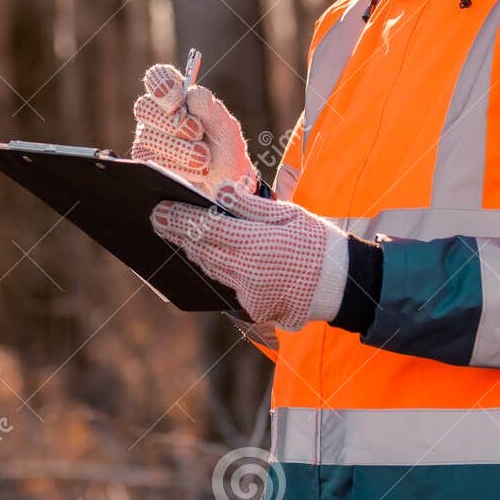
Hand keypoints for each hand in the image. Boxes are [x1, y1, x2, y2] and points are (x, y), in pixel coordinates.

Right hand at [130, 63, 257, 194]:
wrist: (225, 183)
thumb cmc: (224, 149)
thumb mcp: (226, 128)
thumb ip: (212, 110)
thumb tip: (194, 93)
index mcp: (175, 96)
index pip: (157, 77)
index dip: (161, 83)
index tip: (178, 100)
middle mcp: (156, 114)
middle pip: (144, 107)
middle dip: (173, 122)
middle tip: (197, 133)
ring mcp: (147, 138)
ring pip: (148, 135)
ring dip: (180, 148)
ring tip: (205, 159)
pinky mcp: (145, 161)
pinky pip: (152, 160)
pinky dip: (178, 166)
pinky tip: (196, 172)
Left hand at [151, 184, 348, 331]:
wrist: (343, 283)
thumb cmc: (316, 241)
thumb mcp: (288, 213)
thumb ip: (249, 205)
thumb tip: (217, 193)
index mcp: (257, 243)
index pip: (206, 228)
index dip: (179, 218)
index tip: (159, 208)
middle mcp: (248, 271)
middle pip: (201, 250)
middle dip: (177, 233)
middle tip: (156, 219)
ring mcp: (250, 293)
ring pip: (210, 268)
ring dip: (191, 251)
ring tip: (174, 234)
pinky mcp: (254, 307)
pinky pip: (225, 284)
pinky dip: (212, 268)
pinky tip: (200, 255)